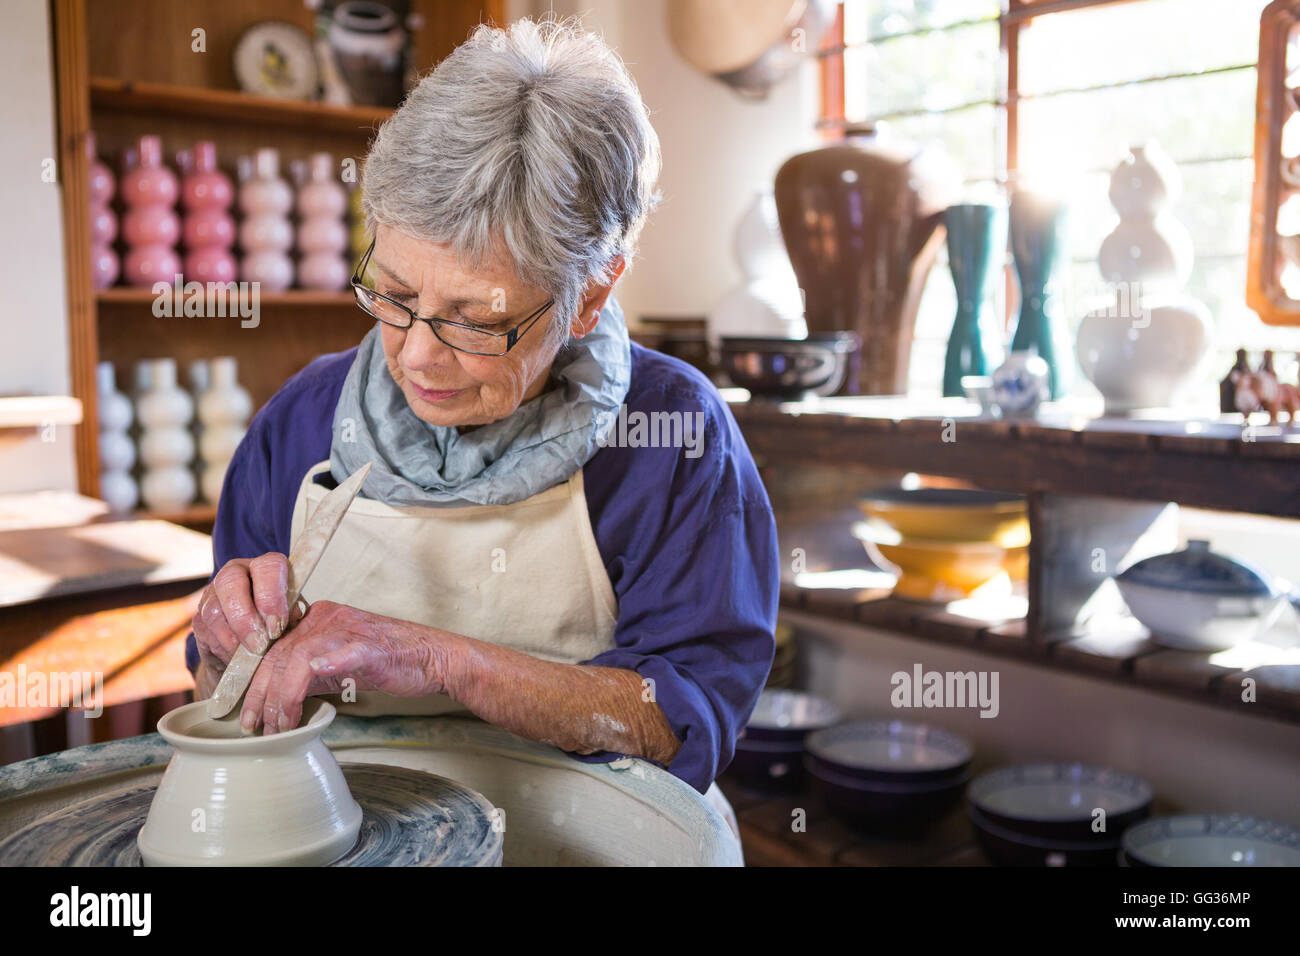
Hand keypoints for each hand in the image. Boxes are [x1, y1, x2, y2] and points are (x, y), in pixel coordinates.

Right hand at [192, 553, 296, 669]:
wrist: (251, 649)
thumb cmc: (278, 628)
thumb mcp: (292, 620)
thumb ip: (293, 616)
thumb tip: (292, 615)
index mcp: (266, 568)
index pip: (268, 566)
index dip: (271, 597)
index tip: (276, 626)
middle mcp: (237, 572)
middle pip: (231, 581)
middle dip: (246, 617)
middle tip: (260, 644)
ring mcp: (214, 592)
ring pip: (214, 608)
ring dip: (234, 636)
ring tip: (250, 653)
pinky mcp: (200, 615)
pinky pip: (206, 628)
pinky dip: (223, 645)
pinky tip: (236, 655)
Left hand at [239, 600, 450, 734]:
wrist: (433, 657)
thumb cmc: (389, 662)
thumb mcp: (339, 664)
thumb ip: (309, 674)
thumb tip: (277, 700)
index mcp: (318, 619)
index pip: (273, 649)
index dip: (253, 682)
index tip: (245, 713)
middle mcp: (328, 618)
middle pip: (279, 655)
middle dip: (261, 696)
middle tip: (254, 728)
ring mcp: (350, 630)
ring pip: (300, 658)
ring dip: (284, 697)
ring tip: (279, 727)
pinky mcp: (371, 646)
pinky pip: (344, 653)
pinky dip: (326, 666)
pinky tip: (312, 682)